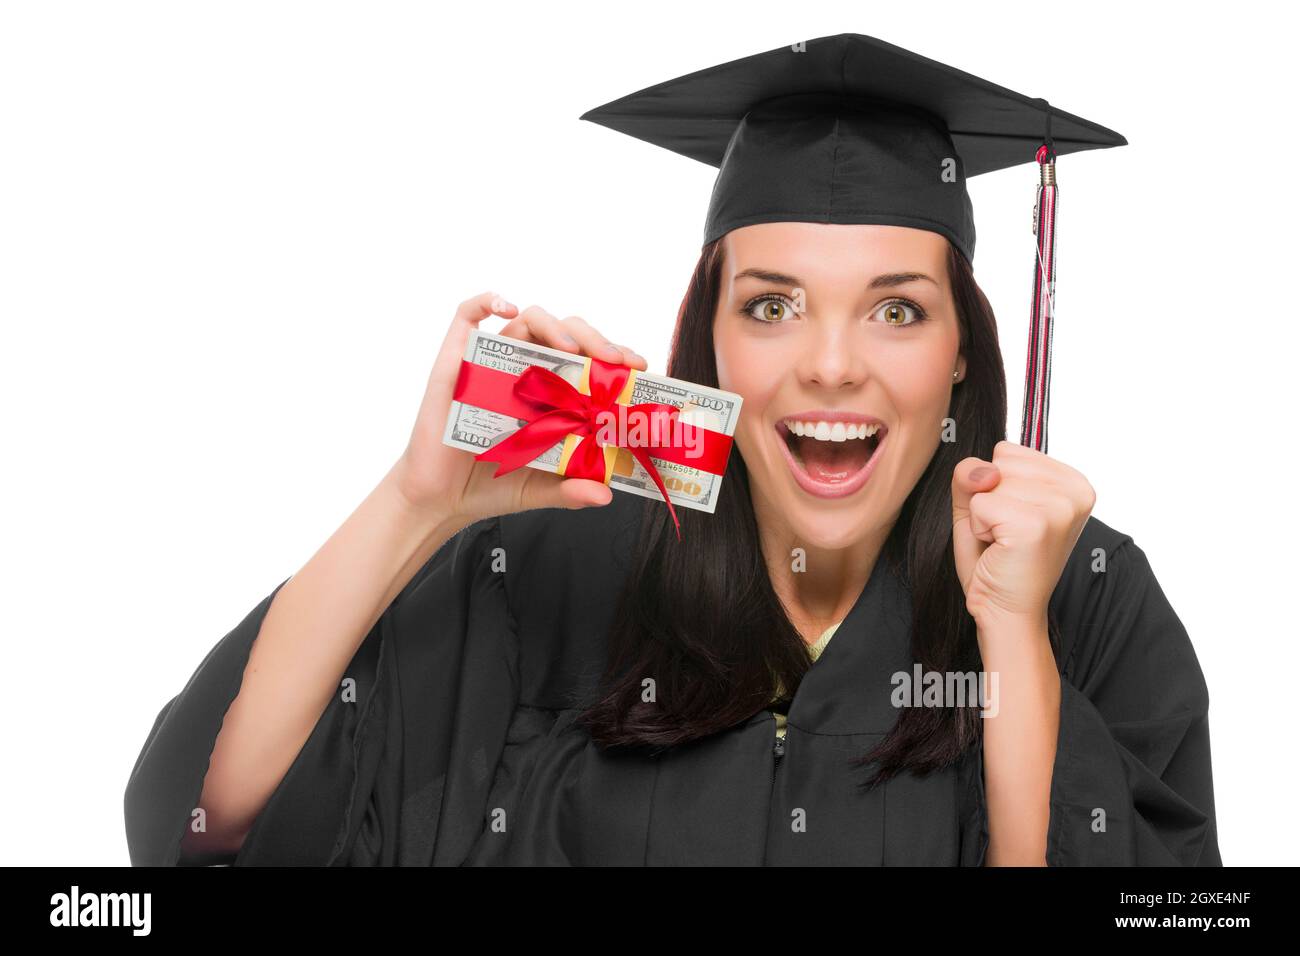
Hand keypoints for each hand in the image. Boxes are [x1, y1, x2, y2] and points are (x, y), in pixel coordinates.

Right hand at [392, 292, 648, 522]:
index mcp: (551, 394)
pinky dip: (488, 300)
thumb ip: (571, 490)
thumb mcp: (541, 490)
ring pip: (527, 319)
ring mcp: (490, 363)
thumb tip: (605, 496)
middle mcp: (524, 372)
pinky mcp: (455, 361)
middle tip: (614, 361)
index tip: (637, 368)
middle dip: (594, 339)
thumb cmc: (491, 486)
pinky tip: (508, 309)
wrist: (440, 499)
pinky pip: (468, 314)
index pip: (588, 360)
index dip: (614, 356)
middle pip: (564, 333)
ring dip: (554, 326)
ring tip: (571, 349)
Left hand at [951, 441, 1095, 629]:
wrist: (1004, 610)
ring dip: (983, 515)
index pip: (1008, 451)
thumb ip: (973, 473)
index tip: (1011, 518)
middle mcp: (1076, 490)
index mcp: (1072, 481)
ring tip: (1004, 542)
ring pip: (988, 482)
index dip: (995, 486)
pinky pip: (980, 504)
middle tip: (1005, 535)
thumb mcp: (978, 502)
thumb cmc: (994, 558)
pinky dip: (979, 527)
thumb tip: (986, 471)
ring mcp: (1060, 507)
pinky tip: (1000, 549)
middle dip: (989, 499)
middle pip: (999, 463)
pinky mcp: (1037, 525)